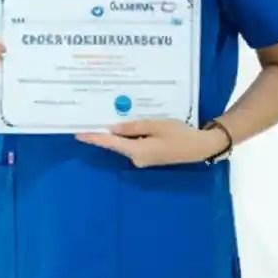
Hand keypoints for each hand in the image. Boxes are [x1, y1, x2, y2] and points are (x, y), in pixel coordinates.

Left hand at [75, 119, 228, 167]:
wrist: (199, 147)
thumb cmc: (179, 134)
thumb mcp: (155, 125)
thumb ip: (132, 127)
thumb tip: (112, 128)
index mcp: (137, 151)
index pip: (110, 144)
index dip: (94, 138)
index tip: (78, 134)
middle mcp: (136, 158)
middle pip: (116, 144)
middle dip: (104, 133)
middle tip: (89, 120)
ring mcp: (143, 159)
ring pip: (125, 144)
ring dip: (117, 134)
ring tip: (105, 118)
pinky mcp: (149, 156)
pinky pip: (134, 145)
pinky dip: (129, 136)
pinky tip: (126, 126)